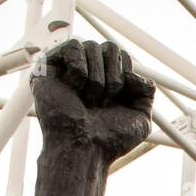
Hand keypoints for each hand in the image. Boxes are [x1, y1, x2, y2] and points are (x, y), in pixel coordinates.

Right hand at [31, 38, 154, 163]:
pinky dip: (79, 73)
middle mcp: (88, 69)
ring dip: (96, 82)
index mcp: (106, 78)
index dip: (125, 78)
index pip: (123, 55)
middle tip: (101, 105)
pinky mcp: (49, 65)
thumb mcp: (140, 118)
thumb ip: (147, 92)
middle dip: (113, 80)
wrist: (85, 149)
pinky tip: (72, 92)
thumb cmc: (109, 139)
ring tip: (86, 102)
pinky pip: (73, 47)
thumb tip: (135, 74)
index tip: (116, 103)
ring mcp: (67, 66)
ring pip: (92, 47)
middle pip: (110, 47)